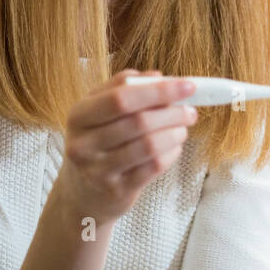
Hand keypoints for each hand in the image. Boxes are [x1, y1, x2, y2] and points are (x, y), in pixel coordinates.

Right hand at [57, 70, 198, 224]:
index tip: (188, 85)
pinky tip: (174, 147)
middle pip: (139, 121)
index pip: (121, 97)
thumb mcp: (100, 111)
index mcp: (78, 115)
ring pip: (150, 145)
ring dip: (175, 133)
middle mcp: (83, 144)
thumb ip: (125, 88)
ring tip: (183, 129)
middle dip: (173, 113)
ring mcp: (98, 170)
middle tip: (190, 110)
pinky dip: (171, 153)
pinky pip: (154, 167)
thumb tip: (158, 76)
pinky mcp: (116, 191)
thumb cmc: (98, 142)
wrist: (82, 193)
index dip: (158, 90)